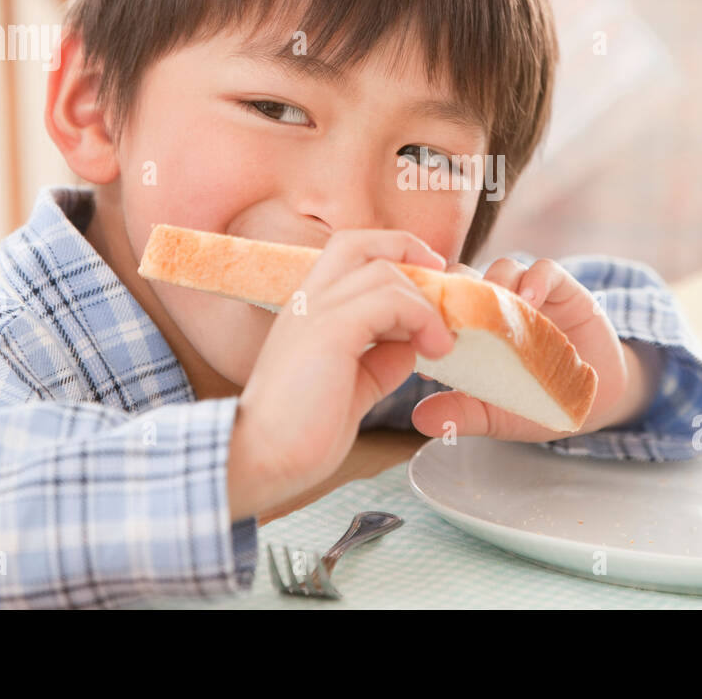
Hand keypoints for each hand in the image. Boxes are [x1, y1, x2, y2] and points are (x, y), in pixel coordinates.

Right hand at [226, 229, 453, 519]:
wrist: (258, 460)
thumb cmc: (298, 434)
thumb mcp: (352, 388)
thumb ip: (378, 362)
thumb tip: (410, 348)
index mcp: (308, 311)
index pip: (349, 254)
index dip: (393, 256)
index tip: (428, 283)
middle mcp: (308, 301)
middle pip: (360, 242)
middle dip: (408, 251)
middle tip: (442, 281)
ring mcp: (315, 312)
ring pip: (383, 271)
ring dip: (424, 301)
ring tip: (442, 342)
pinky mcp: (329, 332)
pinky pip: (389, 302)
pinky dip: (421, 318)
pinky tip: (434, 350)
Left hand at [409, 258, 634, 441]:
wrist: (591, 402)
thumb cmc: (536, 403)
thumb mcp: (496, 414)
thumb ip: (461, 412)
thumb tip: (419, 419)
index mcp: (471, 330)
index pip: (441, 306)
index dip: (429, 321)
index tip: (424, 352)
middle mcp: (496, 306)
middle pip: (466, 277)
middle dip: (456, 290)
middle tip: (452, 315)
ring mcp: (528, 295)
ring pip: (503, 268)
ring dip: (496, 282)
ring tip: (498, 308)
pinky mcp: (562, 289)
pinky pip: (546, 270)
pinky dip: (536, 279)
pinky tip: (531, 299)